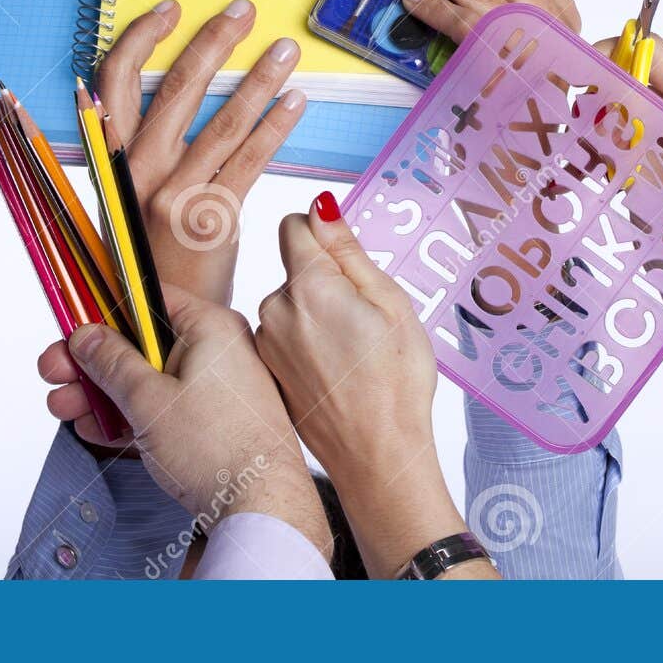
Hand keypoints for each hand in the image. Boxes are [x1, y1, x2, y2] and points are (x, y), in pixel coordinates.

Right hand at [38, 288, 331, 557]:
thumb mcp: (148, 400)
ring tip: (64, 408)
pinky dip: (130, 416)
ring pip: (148, 379)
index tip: (71, 329)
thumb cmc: (218, 449)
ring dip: (103, 394)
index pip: (149, 300)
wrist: (261, 508)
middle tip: (54, 374)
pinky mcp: (212, 421)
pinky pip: (163, 407)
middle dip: (92, 363)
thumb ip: (112, 363)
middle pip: (142, 344)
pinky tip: (93, 429)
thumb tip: (87, 335)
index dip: (104, 313)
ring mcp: (215, 387)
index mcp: (210, 327)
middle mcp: (216, 350)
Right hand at [96, 0, 303, 304]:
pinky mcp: (212, 221)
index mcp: (110, 162)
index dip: (141, 39)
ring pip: (222, 120)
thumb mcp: (126, 203)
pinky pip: (250, 161)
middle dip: (214, 41)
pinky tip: (296, 103)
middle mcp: (137, 174)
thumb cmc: (147, 261)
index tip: (171, 10)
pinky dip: (276, 126)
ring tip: (285, 49)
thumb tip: (165, 97)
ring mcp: (174, 197)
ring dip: (258, 78)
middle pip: (177, 88)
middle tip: (244, 11)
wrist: (157, 327)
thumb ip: (137, 154)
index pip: (114, 82)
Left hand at [256, 196, 494, 578]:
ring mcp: (266, 344)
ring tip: (353, 352)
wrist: (377, 456)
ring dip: (315, 316)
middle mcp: (275, 311)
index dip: (324, 234)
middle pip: (294, 270)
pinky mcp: (266, 370)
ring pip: (289, 305)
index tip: (348, 258)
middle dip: (325, 282)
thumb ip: (349, 252)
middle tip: (364, 320)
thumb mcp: (391, 305)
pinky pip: (284, 337)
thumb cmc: (396, 383)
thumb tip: (322, 206)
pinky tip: (335, 371)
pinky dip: (306, 344)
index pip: (294, 226)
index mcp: (309, 287)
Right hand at [593, 34, 662, 328]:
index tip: (580, 83)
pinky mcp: (654, 153)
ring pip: (622, 101)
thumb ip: (632, 113)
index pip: (652, 51)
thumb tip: (603, 73)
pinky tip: (586, 168)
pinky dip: (598, 143)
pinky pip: (620, 129)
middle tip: (577, 121)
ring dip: (595, 121)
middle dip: (599, 92)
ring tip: (581, 152)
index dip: (612, 56)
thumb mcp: (653, 163)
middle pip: (634, 72)